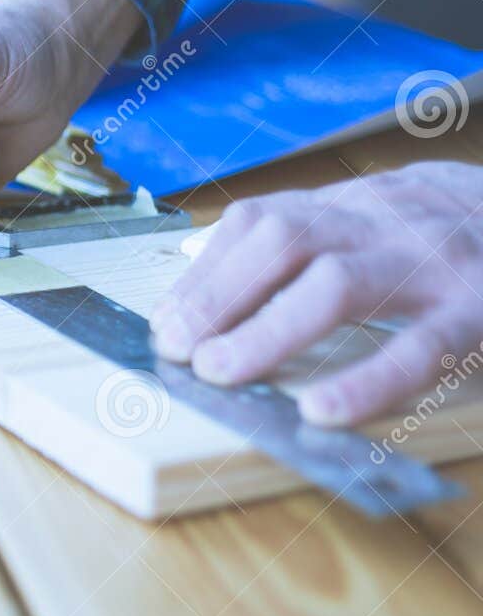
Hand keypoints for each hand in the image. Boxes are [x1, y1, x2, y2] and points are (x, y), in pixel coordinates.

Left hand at [151, 162, 482, 425]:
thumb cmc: (458, 238)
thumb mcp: (385, 218)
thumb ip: (310, 240)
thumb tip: (205, 268)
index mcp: (360, 205)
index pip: (263, 222)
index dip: (207, 273)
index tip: (165, 322)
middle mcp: (391, 223)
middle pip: (286, 240)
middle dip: (219, 295)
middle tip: (177, 349)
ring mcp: (438, 266)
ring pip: (338, 284)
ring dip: (268, 331)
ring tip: (222, 374)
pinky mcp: (482, 315)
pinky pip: (421, 349)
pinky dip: (367, 381)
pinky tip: (322, 411)